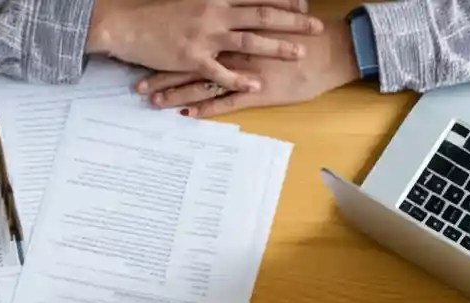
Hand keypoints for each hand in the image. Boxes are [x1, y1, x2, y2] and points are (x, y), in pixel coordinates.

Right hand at [87, 0, 323, 92]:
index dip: (282, 0)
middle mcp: (214, 14)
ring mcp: (204, 37)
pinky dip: (240, 78)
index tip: (303, 3)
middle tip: (316, 26)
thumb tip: (234, 6)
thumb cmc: (157, 12)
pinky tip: (257, 84)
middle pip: (261, 16)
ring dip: (276, 47)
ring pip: (248, 42)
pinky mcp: (191, 58)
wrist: (126, 25)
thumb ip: (214, 2)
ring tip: (299, 53)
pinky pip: (220, 71)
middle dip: (292, 21)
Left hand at [136, 21, 359, 117]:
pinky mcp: (258, 92)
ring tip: (154, 103)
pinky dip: (206, 109)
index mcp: (236, 32)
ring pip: (201, 84)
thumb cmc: (304, 33)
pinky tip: (188, 115)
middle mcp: (233, 51)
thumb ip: (250, 21)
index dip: (169, 51)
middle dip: (163, 75)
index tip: (148, 56)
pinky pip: (226, 102)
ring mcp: (244, 73)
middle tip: (139, 86)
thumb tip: (232, 21)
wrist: (331, 49)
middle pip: (190, 64)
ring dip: (176, 94)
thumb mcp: (273, 19)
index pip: (195, 42)